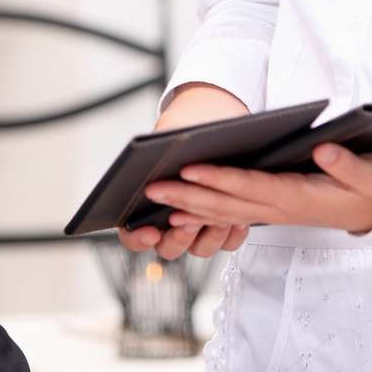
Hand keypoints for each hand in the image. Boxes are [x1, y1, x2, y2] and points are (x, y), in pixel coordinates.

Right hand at [117, 83, 251, 261]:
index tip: (150, 232)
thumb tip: (164, 149)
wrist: (210, 124)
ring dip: (209, 236)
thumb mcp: (168, 135)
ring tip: (218, 219)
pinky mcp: (224, 225)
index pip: (131, 235)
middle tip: (186, 221)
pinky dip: (233, 233)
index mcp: (145, 204)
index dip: (137, 238)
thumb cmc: (185, 133)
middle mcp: (171, 222)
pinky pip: (229, 242)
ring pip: (201, 248)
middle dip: (178, 237)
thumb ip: (162, 146)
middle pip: (169, 247)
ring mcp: (198, 227)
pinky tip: (241, 218)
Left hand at [144, 143, 371, 235]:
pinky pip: (228, 217)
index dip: (219, 179)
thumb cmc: (367, 186)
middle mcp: (277, 209)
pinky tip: (178, 213)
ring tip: (154, 201)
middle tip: (151, 187)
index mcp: (296, 196)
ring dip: (187, 207)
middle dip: (187, 195)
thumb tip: (322, 146)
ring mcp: (270, 214)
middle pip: (225, 204)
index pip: (250, 186)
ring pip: (221, 214)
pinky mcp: (267, 212)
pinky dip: (201, 216)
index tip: (189, 169)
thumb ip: (345, 163)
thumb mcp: (366, 172)